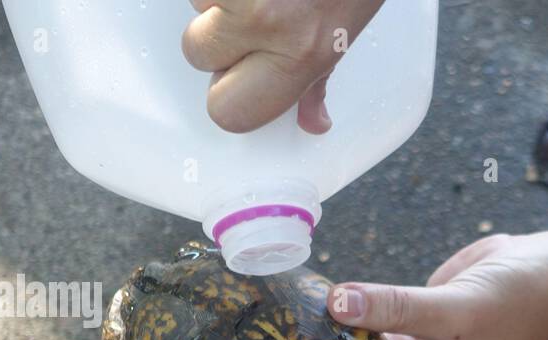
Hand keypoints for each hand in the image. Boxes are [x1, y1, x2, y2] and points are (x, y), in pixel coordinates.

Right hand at [182, 0, 385, 133]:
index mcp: (302, 52)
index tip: (238, 76)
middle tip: (254, 6)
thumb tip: (313, 121)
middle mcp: (265, 17)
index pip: (229, 112)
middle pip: (197, 52)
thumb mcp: (351, 26)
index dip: (228, 94)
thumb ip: (321, 75)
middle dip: (217, 29)